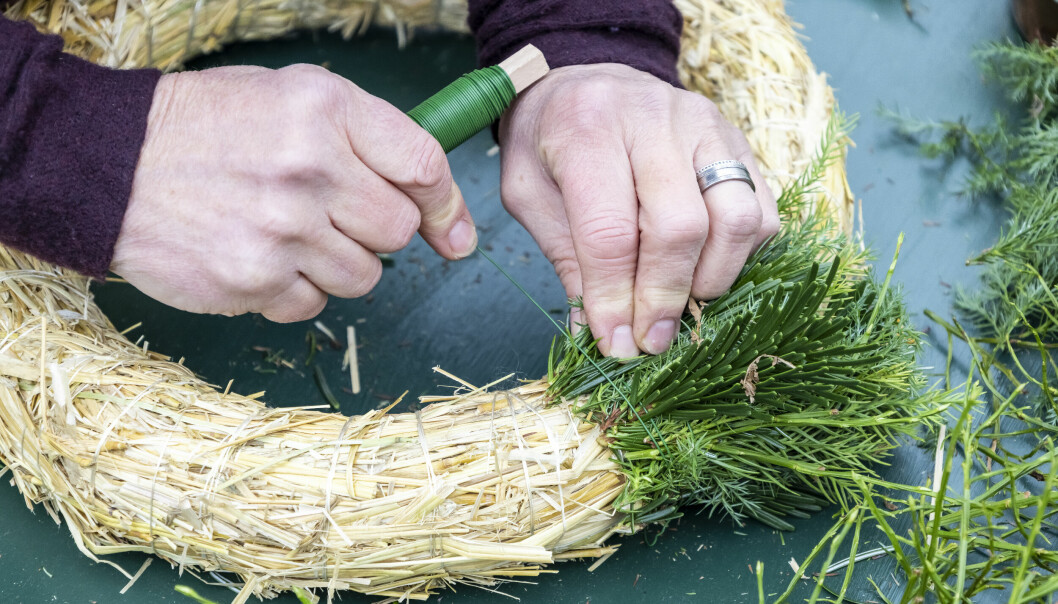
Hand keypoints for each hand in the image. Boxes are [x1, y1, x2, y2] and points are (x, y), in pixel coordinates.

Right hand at [111, 64, 475, 322]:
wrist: (111, 164)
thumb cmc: (211, 128)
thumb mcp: (291, 97)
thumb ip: (369, 138)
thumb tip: (439, 209)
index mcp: (324, 110)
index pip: (422, 166)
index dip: (446, 205)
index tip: (453, 231)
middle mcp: (309, 169)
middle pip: (398, 230)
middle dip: (379, 231)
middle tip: (338, 217)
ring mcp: (281, 231)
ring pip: (364, 277)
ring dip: (339, 264)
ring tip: (290, 234)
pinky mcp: (253, 282)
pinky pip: (313, 305)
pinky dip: (296, 290)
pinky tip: (261, 257)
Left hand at [498, 64, 778, 357]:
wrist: (591, 80)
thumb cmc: (551, 142)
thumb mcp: (530, 195)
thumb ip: (565, 259)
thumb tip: (594, 334)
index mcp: (588, 130)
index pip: (610, 230)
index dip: (614, 297)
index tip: (614, 344)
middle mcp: (654, 120)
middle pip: (679, 227)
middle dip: (664, 298)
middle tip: (649, 340)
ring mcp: (706, 127)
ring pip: (736, 218)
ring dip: (712, 279)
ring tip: (681, 306)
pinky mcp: (740, 141)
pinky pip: (762, 211)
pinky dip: (741, 256)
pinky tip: (705, 270)